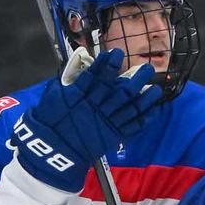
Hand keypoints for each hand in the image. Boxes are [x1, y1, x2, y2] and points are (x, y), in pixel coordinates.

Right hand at [11, 47, 164, 190]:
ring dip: (144, 98)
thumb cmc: (49, 121)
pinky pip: (131, 127)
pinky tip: (153, 110)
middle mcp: (96, 108)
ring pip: (130, 108)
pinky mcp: (112, 137)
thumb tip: (78, 67)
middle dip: (135, 78)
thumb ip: (66, 81)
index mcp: (81, 96)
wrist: (51, 150)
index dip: (107, 65)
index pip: (97, 76)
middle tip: (146, 68)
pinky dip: (144, 119)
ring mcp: (106, 123)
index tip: (116, 53)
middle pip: (120, 91)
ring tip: (155, 88)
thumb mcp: (53, 96)